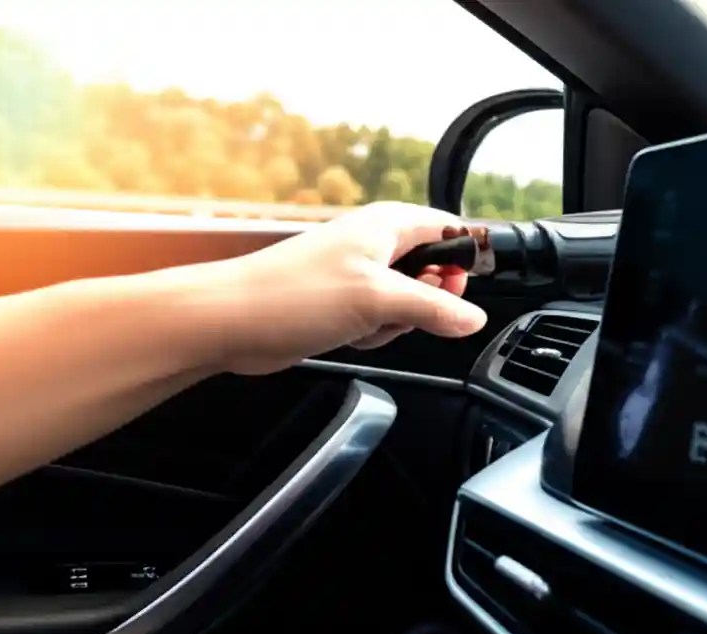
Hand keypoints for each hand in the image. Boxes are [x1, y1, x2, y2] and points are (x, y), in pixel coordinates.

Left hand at [208, 201, 488, 374]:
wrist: (231, 321)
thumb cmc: (294, 295)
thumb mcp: (379, 300)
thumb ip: (434, 308)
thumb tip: (474, 317)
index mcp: (388, 224)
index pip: (451, 229)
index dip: (463, 261)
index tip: (458, 291)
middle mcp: (375, 244)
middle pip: (434, 272)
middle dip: (426, 303)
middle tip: (403, 310)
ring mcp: (359, 275)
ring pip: (408, 303)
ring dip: (395, 323)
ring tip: (365, 322)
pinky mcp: (343, 303)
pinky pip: (381, 320)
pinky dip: (372, 333)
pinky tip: (349, 334)